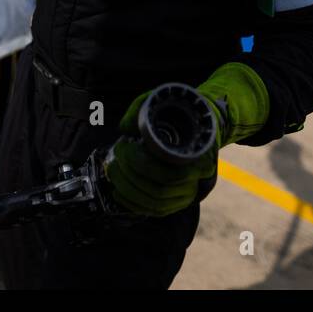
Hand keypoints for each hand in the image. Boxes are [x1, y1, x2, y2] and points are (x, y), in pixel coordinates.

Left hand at [103, 90, 220, 217]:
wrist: (197, 126)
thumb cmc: (177, 114)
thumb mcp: (161, 101)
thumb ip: (142, 110)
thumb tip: (125, 129)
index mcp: (200, 156)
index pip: (171, 173)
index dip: (141, 163)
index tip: (124, 144)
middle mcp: (197, 179)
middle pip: (159, 189)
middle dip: (129, 174)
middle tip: (114, 155)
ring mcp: (187, 193)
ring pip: (155, 202)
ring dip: (127, 188)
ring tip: (112, 169)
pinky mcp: (176, 201)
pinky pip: (154, 210)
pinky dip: (132, 203)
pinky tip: (117, 190)